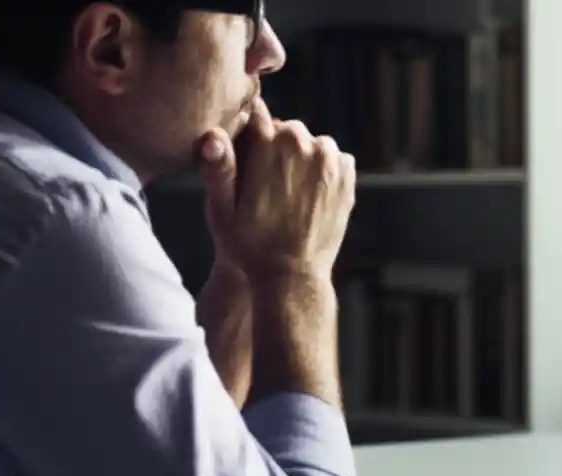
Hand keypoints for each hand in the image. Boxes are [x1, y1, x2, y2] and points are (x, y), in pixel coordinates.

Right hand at [196, 99, 356, 281]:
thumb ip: (217, 169)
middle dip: (276, 144)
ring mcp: (330, 161)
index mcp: (269, 144)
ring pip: (313, 143)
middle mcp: (303, 145)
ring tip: (287, 188)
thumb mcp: (221, 210)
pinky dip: (325, 168)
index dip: (249, 127)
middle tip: (265, 179)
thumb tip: (214, 135)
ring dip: (303, 157)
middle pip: (287, 128)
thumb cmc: (250, 245)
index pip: (257, 112)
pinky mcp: (347, 177)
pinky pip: (335, 158)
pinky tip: (309, 192)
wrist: (293, 276)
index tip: (245, 146)